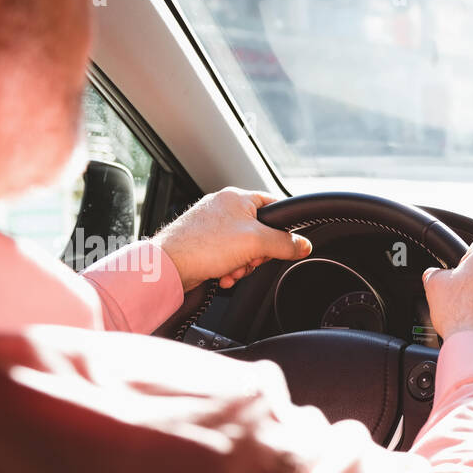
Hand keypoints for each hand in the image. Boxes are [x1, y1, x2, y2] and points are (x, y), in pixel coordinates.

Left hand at [152, 188, 312, 291]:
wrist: (168, 266)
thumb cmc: (204, 246)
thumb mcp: (256, 243)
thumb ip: (285, 243)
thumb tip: (304, 245)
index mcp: (237, 197)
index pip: (275, 206)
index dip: (284, 228)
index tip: (287, 244)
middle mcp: (224, 207)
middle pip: (261, 232)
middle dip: (258, 253)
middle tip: (250, 260)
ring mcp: (212, 225)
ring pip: (245, 247)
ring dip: (244, 264)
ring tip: (232, 269)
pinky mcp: (203, 242)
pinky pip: (228, 255)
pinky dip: (230, 268)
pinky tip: (223, 274)